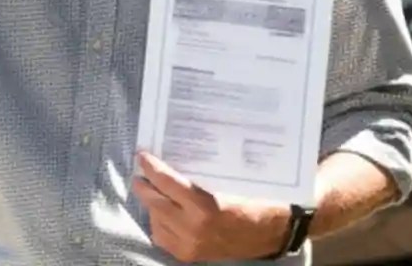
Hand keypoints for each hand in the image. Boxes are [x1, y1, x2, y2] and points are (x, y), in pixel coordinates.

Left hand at [132, 151, 287, 261]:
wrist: (272, 234)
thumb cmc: (255, 201)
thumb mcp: (229, 182)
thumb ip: (199, 175)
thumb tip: (174, 155)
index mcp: (205, 207)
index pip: (167, 183)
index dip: (152, 167)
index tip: (142, 155)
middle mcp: (192, 228)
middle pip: (155, 202)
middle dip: (144, 185)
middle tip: (139, 172)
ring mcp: (189, 245)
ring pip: (155, 220)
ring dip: (151, 204)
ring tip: (151, 189)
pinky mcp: (188, 256)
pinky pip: (162, 237)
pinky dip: (158, 222)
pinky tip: (162, 212)